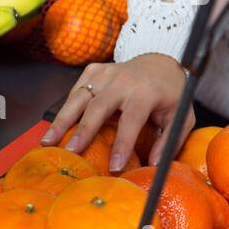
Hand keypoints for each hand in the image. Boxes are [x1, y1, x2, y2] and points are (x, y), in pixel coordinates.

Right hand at [41, 53, 192, 170]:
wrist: (162, 61)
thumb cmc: (171, 93)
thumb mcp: (181, 116)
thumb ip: (169, 141)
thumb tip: (154, 166)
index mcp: (146, 93)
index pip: (131, 121)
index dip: (122, 144)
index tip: (114, 166)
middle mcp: (123, 81)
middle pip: (98, 107)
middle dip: (82, 130)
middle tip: (69, 152)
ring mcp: (106, 74)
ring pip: (79, 97)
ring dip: (62, 120)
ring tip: (47, 141)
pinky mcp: (94, 70)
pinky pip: (76, 90)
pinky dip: (66, 107)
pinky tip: (57, 125)